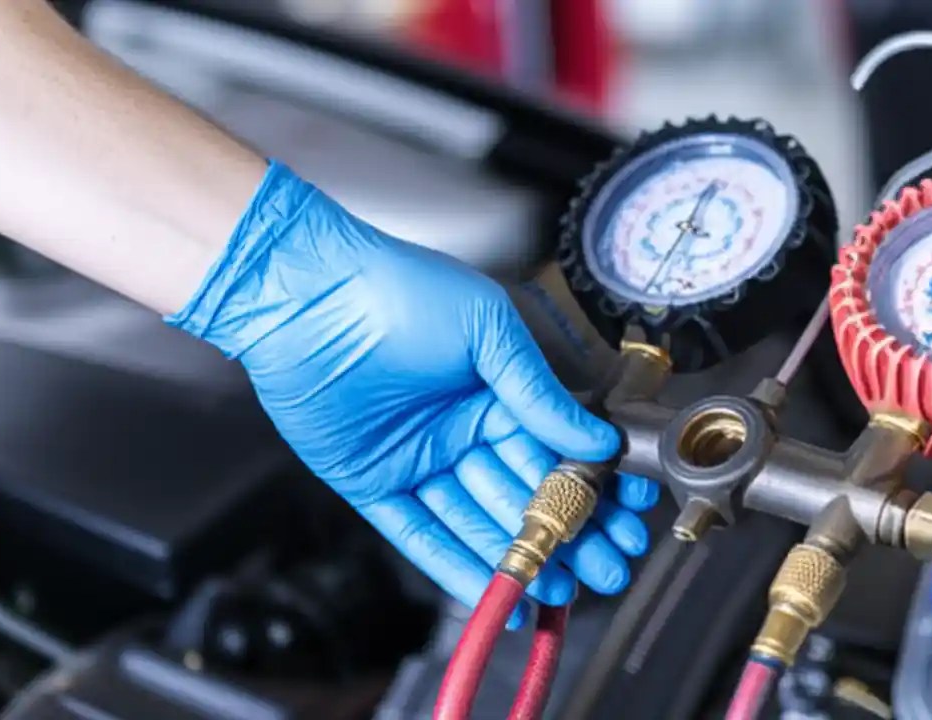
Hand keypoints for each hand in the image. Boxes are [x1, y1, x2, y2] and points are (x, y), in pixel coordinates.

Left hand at [167, 163, 658, 625]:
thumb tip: (594, 438)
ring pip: (479, 522)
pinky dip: (457, 566)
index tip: (624, 521)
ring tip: (563, 590)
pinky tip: (496, 590)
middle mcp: (461, 428)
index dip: (589, 489)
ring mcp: (420, 459)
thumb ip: (539, 392)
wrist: (306, 292)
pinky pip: (421, 534)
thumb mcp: (489, 329)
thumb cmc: (397, 288)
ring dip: (520, 558)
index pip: (554, 450)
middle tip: (607, 570)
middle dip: (566, 535)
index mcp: (496, 388)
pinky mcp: (375, 483)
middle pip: (522, 495)